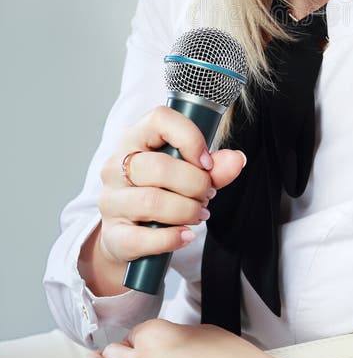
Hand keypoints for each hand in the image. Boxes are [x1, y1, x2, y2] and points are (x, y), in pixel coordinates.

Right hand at [78, 106, 245, 295]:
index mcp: (135, 139)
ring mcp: (111, 201)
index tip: (207, 161)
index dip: (189, 138)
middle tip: (207, 194)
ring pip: (153, 201)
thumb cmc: (159, 192)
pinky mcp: (113, 235)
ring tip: (198, 213)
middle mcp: (116, 166)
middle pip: (158, 166)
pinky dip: (172, 238)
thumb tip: (237, 160)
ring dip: (187, 210)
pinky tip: (185, 235)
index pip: (159, 119)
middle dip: (195, 183)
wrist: (128, 234)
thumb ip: (215, 167)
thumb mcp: (189, 174)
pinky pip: (143, 238)